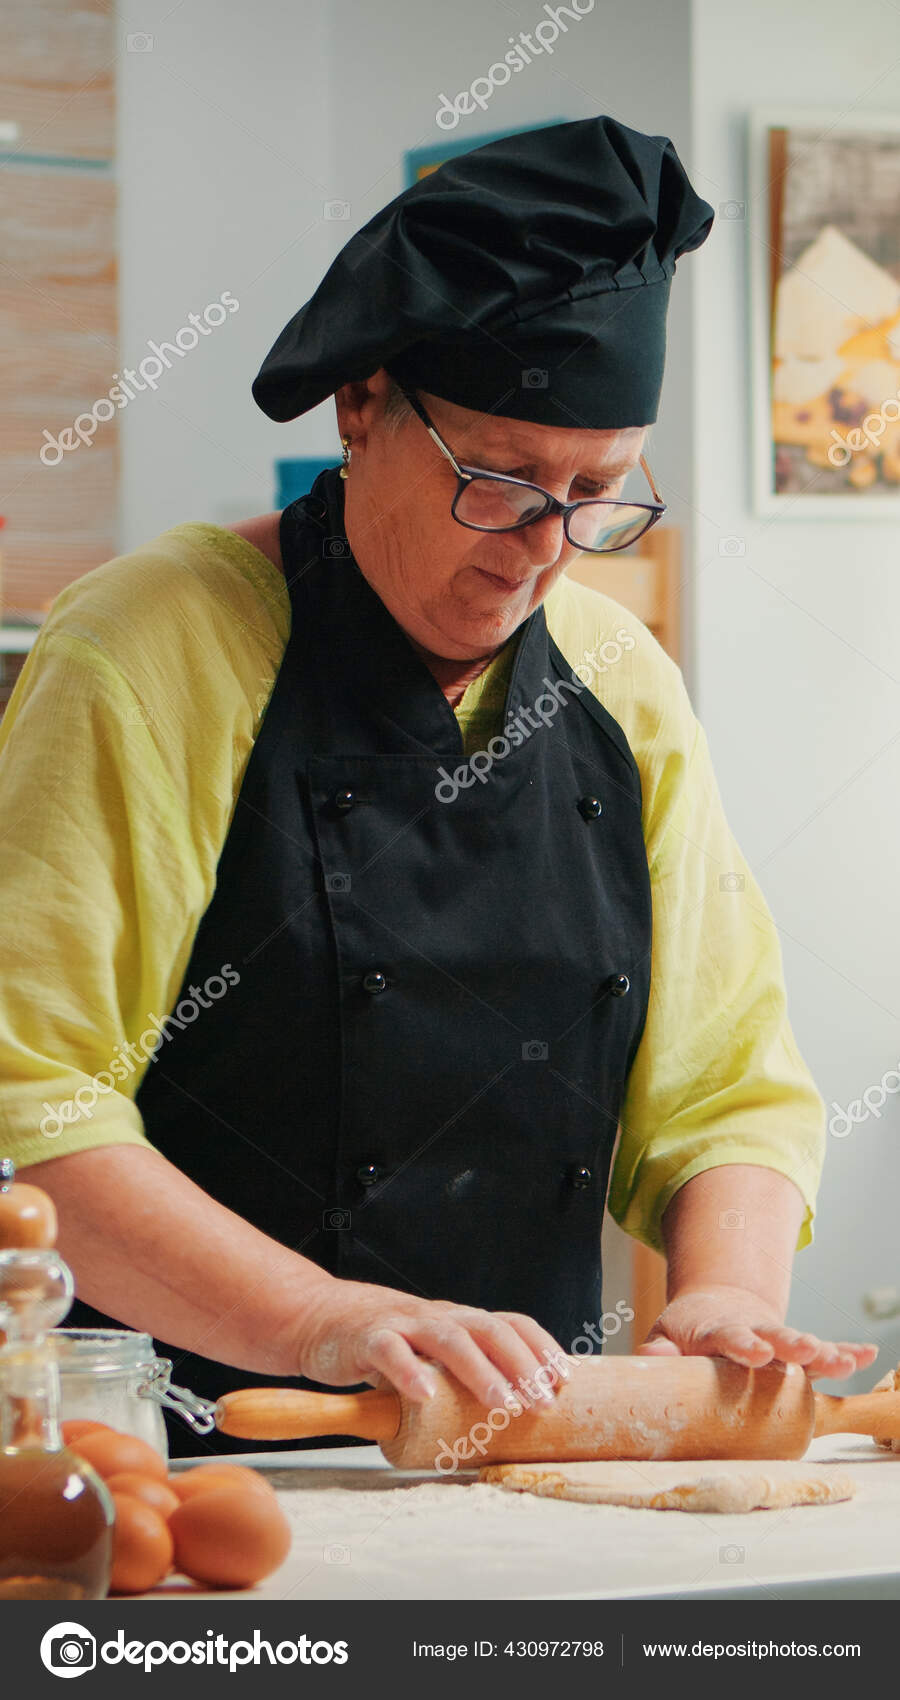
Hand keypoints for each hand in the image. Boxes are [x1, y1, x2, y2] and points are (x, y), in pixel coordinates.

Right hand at [293, 1276, 568, 1407]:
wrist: (319, 1317)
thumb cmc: (383, 1342)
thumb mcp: (428, 1352)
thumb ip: (459, 1373)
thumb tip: (511, 1414)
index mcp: (458, 1321)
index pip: (510, 1323)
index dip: (541, 1348)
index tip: (565, 1379)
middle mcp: (437, 1317)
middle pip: (489, 1329)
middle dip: (522, 1365)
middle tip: (543, 1402)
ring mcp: (403, 1324)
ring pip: (449, 1339)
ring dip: (481, 1372)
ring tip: (503, 1404)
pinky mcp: (367, 1338)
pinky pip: (390, 1353)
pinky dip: (409, 1373)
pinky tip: (424, 1396)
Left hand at [638, 1284, 877, 1378]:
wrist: (717, 1306)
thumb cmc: (689, 1330)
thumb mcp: (667, 1331)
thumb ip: (659, 1346)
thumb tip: (649, 1355)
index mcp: (718, 1331)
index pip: (728, 1337)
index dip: (742, 1345)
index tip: (757, 1353)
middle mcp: (754, 1332)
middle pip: (774, 1338)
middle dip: (792, 1345)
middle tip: (808, 1350)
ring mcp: (778, 1341)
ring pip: (801, 1346)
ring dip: (821, 1352)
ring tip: (841, 1361)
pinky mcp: (795, 1352)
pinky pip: (824, 1353)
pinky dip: (845, 1352)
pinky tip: (866, 1354)